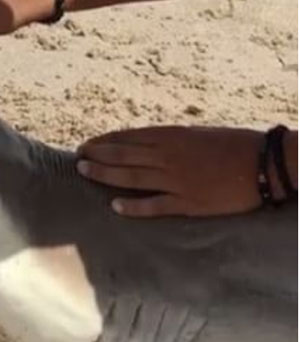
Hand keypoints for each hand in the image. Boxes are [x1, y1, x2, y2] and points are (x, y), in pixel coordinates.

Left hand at [76, 126, 268, 216]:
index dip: (105, 140)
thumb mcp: (198, 135)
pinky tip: (114, 206)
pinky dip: (134, 206)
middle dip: (97, 155)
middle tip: (77, 157)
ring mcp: (177, 180)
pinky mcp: (189, 203)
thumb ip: (171, 140)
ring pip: (132, 177)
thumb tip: (145, 144)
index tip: (88, 144)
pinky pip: (155, 205)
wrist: (266, 164)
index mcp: (173, 137)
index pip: (129, 137)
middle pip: (124, 155)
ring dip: (104, 174)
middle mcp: (169, 156)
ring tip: (84, 171)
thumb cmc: (235, 145)